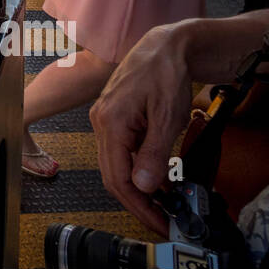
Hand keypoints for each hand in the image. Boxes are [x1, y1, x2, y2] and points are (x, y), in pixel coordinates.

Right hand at [90, 24, 193, 236]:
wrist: (165, 46)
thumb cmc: (166, 73)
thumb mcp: (167, 117)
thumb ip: (154, 154)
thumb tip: (144, 187)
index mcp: (110, 122)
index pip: (118, 178)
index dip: (140, 206)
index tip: (161, 222)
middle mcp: (101, 122)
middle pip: (113, 176)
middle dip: (138, 203)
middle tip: (164, 221)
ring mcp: (105, 120)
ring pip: (117, 166)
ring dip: (139, 189)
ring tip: (166, 205)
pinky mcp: (115, 118)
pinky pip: (122, 153)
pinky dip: (139, 171)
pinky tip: (159, 180)